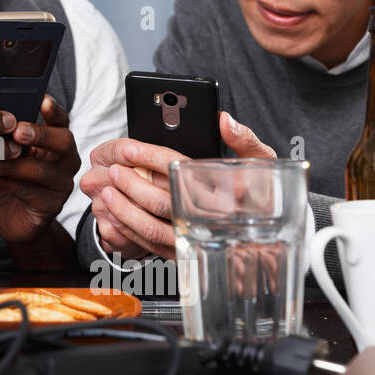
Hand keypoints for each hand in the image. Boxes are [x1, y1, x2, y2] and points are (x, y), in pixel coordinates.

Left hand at [0, 94, 80, 245]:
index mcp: (57, 141)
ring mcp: (62, 184)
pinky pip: (30, 192)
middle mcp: (66, 160)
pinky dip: (7, 183)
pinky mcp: (51, 206)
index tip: (43, 99)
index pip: (61, 120)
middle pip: (63, 141)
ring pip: (42, 170)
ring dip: (13, 164)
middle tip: (18, 130)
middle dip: (41, 134)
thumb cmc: (8, 177)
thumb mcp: (4, 153)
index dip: (54, 110)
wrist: (13, 217)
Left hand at [80, 111, 274, 260]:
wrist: (267, 235)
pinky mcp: (186, 255)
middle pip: (165, 203)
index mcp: (230, 194)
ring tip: (107, 192)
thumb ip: (244, 140)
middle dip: (133, 186)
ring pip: (154, 230)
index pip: (182, 172)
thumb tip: (222, 120)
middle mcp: (214, 222)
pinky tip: (115, 215)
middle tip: (113, 170)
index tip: (128, 148)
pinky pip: (152, 247)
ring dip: (125, 211)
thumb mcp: (263, 162)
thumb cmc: (263, 192)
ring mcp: (199, 242)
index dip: (152, 158)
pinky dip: (129, 231)